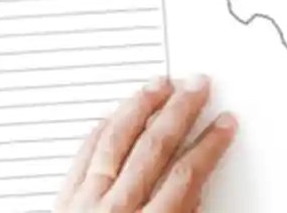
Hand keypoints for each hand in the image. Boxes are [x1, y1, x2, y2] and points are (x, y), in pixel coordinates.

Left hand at [54, 75, 236, 212]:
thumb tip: (194, 193)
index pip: (185, 177)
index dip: (209, 146)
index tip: (225, 125)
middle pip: (152, 149)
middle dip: (180, 112)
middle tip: (199, 87)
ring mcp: (83, 205)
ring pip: (114, 142)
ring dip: (140, 108)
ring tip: (159, 85)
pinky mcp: (61, 204)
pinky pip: (82, 157)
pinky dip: (100, 132)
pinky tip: (112, 116)